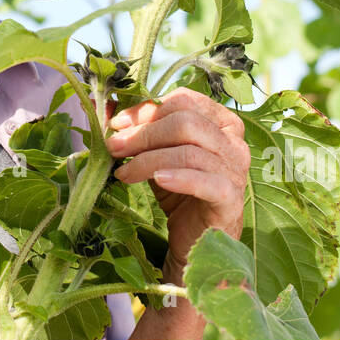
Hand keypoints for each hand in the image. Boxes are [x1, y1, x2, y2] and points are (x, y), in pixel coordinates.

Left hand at [104, 86, 250, 274]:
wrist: (194, 238)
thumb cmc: (178, 190)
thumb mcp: (154, 154)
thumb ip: (135, 129)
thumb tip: (103, 107)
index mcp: (219, 120)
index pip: (184, 101)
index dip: (147, 109)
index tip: (117, 123)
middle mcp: (233, 141)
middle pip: (186, 122)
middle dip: (143, 133)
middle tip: (114, 147)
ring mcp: (236, 170)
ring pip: (189, 152)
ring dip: (149, 159)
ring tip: (123, 172)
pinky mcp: (231, 199)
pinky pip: (207, 182)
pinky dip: (179, 178)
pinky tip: (158, 180)